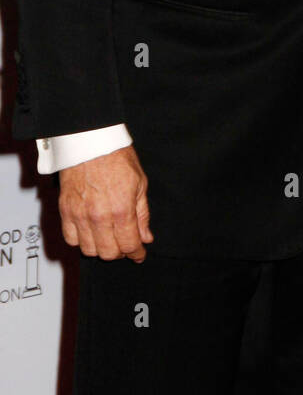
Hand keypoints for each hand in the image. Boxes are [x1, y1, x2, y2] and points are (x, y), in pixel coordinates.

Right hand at [59, 146, 152, 261]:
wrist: (91, 141)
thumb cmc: (115, 155)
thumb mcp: (139, 183)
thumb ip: (142, 214)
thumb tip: (145, 236)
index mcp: (122, 209)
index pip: (129, 245)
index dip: (136, 253)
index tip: (138, 254)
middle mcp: (99, 216)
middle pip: (109, 253)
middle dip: (120, 251)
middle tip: (125, 244)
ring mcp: (80, 215)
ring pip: (89, 250)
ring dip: (100, 248)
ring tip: (108, 237)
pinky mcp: (65, 210)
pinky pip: (70, 239)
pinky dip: (80, 241)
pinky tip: (90, 232)